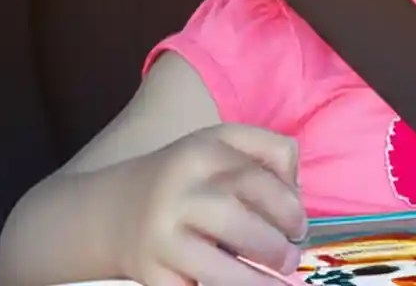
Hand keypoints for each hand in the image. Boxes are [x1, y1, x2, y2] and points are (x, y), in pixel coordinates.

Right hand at [118, 124, 307, 284]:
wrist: (116, 209)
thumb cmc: (189, 177)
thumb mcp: (225, 144)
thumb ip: (270, 152)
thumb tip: (297, 193)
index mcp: (202, 155)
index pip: (256, 180)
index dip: (289, 208)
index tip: (299, 228)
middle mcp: (178, 194)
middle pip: (235, 222)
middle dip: (272, 247)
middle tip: (289, 259)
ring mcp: (161, 237)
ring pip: (215, 268)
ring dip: (254, 282)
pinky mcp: (151, 272)